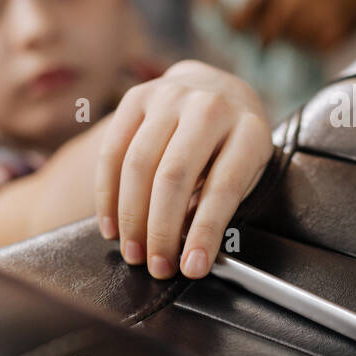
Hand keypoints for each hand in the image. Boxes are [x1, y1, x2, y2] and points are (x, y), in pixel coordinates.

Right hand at [95, 60, 272, 279]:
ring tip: (133, 253)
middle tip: (157, 266)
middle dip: (161, 230)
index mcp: (248, 130)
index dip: (206, 232)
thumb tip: (188, 252)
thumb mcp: (246, 170)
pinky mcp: (137, 97)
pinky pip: (112, 151)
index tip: (192, 268)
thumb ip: (220, 203)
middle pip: (175, 176)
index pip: (224, 186)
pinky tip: (111, 225)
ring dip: (131, 218)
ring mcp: (170, 97)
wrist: (216, 88)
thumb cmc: (233, 143)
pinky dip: (107, 195)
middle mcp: (210, 107)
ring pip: (139, 164)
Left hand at [230, 0, 355, 48]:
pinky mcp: (339, 32)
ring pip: (291, 43)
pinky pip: (316, 49)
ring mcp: (317, 18)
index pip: (242, 15)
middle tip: (269, 32)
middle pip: (265, 35)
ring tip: (297, 26)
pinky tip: (318, 28)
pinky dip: (314, 43)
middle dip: (264, 35)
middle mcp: (294, 0)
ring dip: (291, 39)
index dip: (238, 23)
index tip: (242, 23)